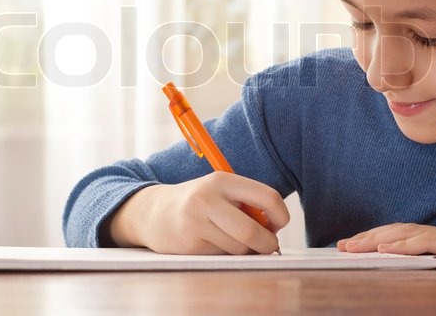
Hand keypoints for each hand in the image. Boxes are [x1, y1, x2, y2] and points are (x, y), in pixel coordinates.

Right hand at [107, 172, 289, 254]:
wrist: (155, 213)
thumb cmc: (200, 203)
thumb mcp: (223, 192)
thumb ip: (249, 204)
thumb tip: (275, 230)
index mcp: (223, 180)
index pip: (268, 197)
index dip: (280, 216)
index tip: (277, 225)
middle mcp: (209, 198)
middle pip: (252, 231)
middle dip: (267, 244)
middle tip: (268, 246)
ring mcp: (196, 222)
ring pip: (238, 249)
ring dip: (246, 251)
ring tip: (235, 240)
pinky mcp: (189, 244)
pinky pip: (222, 256)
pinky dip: (227, 255)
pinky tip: (213, 243)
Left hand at [336, 212, 435, 260]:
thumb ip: (434, 257)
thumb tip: (416, 263)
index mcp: (428, 236)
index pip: (392, 236)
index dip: (370, 239)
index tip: (349, 244)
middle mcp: (428, 232)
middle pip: (389, 232)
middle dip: (363, 239)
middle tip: (340, 246)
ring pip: (399, 234)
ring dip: (374, 240)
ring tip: (353, 246)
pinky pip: (422, 241)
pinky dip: (402, 244)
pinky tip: (386, 248)